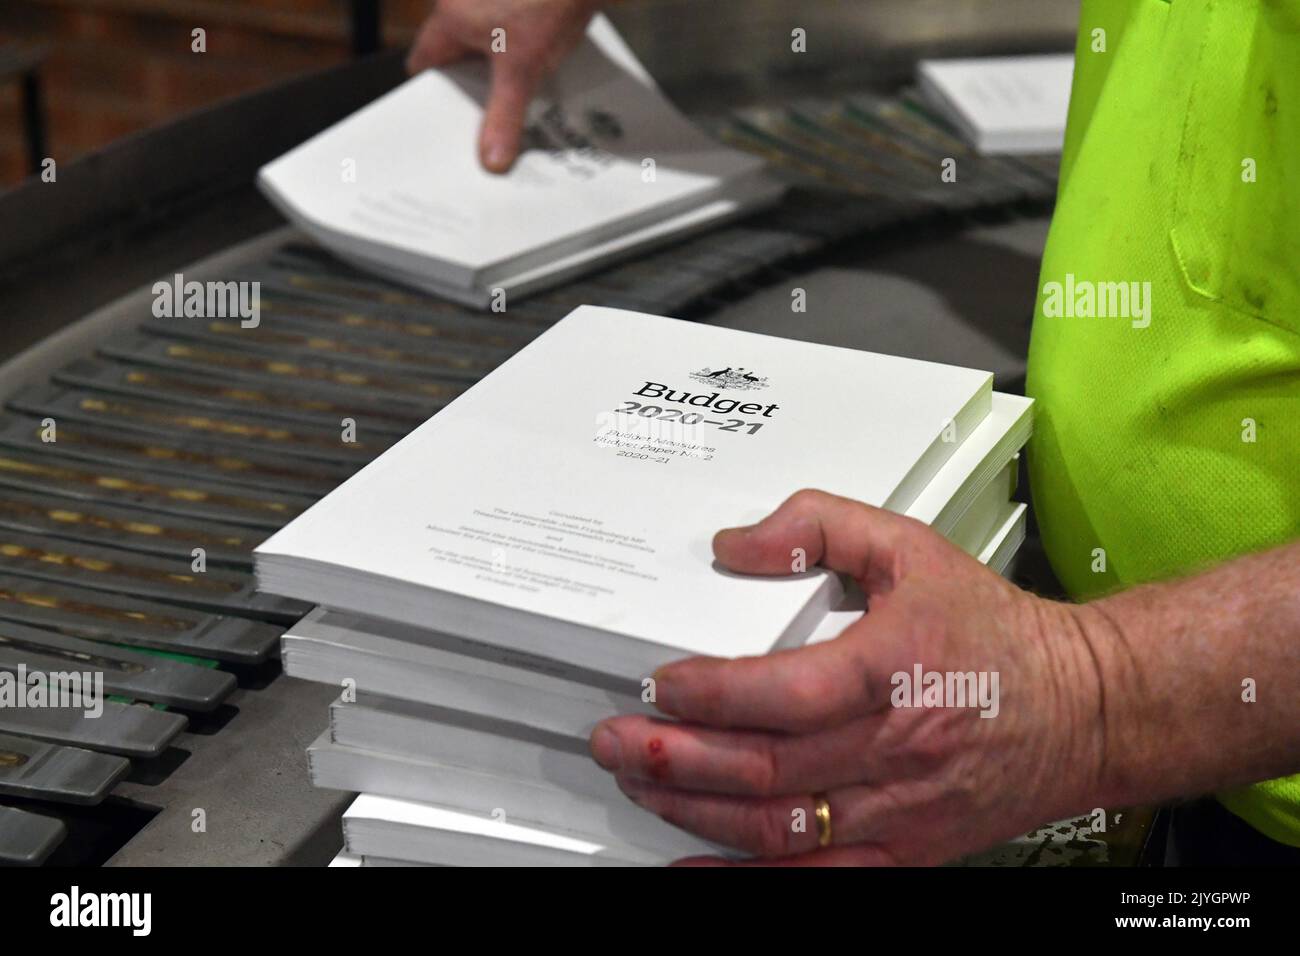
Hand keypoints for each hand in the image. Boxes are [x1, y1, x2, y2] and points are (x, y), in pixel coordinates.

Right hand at [406, 0, 600, 172]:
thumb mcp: (523, 69)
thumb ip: (505, 115)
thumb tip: (491, 158)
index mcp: (451, 17)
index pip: (424, 59)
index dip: (434, 88)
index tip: (444, 110)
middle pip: (454, 50)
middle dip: (472, 79)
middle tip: (486, 110)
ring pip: (484, 36)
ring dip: (499, 61)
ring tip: (516, 89)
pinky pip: (509, 22)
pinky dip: (521, 42)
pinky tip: (541, 56)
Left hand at [589, 489, 1112, 864]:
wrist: (1082, 709)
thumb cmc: (995, 634)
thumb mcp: (911, 548)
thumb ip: (820, 526)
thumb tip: (740, 545)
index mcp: (896, 667)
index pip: (786, 693)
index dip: (711, 693)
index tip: (659, 683)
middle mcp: (896, 747)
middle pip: (767, 769)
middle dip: (675, 760)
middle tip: (616, 741)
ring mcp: (899, 810)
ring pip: (778, 828)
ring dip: (695, 811)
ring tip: (640, 784)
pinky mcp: (904, 850)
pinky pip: (816, 880)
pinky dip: (746, 880)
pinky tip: (693, 862)